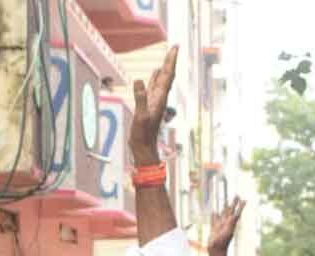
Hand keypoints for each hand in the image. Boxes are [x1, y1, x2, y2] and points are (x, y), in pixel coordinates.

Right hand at [130, 46, 178, 165]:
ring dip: (164, 69)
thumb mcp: (140, 116)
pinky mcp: (149, 106)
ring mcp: (155, 102)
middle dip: (170, 61)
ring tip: (166, 57)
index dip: (171, 60)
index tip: (175, 47)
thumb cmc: (142, 135)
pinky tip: (153, 74)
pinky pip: (154, 87)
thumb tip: (139, 80)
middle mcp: (160, 98)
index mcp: (159, 98)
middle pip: (167, 76)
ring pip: (161, 81)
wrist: (144, 149)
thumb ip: (140, 98)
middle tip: (174, 47)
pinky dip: (154, 78)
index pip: (167, 75)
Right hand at [208, 197, 245, 255]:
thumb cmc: (222, 243)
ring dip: (224, 208)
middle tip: (237, 195)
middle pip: (230, 211)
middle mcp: (226, 224)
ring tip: (225, 201)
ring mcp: (220, 226)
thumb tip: (234, 216)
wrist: (216, 252)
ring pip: (222, 214)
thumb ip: (230, 224)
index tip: (244, 199)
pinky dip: (214, 216)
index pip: (236, 213)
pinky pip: (214, 220)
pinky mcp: (214, 229)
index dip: (240, 206)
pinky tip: (214, 211)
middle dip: (233, 203)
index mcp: (231, 224)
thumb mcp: (227, 233)